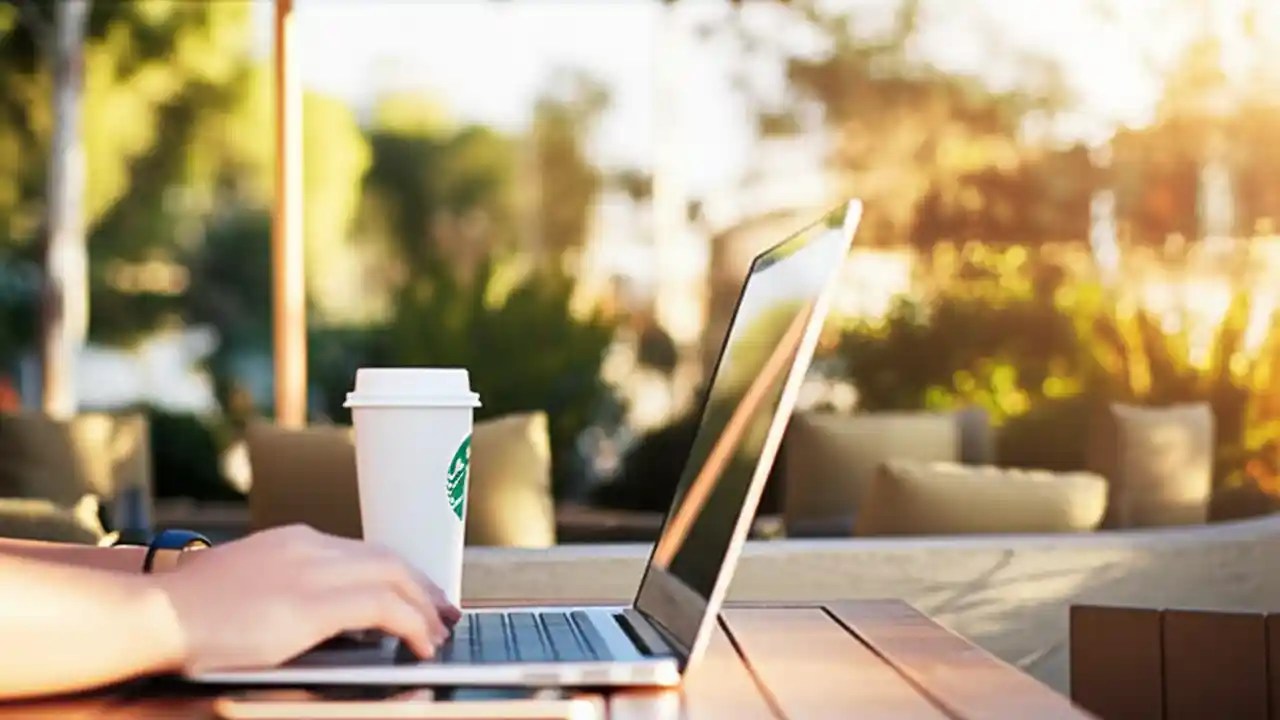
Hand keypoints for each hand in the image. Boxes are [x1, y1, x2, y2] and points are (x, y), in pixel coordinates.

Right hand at [153, 524, 459, 672]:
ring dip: (425, 607)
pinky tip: (422, 644)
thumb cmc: (187, 612)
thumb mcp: (246, 586)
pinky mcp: (316, 603)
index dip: (398, 572)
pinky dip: (413, 624)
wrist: (157, 613)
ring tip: (439, 632)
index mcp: (293, 540)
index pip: (363, 551)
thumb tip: (323, 614)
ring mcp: (314, 571)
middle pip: (388, 559)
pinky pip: (386, 608)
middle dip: (422, 585)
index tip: (415, 591)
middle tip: (444, 610)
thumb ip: (288, 590)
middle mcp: (311, 546)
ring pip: (395, 578)